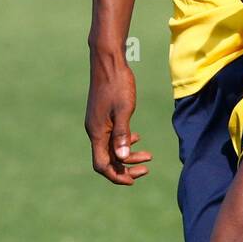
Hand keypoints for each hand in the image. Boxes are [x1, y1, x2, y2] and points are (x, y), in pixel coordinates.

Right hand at [85, 56, 151, 185]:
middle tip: (147, 168)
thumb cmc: (118, 84)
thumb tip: (123, 157)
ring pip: (111, 148)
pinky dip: (124, 141)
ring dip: (128, 154)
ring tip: (148, 156)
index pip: (102, 165)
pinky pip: (111, 136)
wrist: (108, 62)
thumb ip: (122, 134)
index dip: (117, 176)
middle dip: (126, 168)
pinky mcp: (102, 116)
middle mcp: (94, 130)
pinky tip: (137, 137)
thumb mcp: (124, 110)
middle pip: (107, 159)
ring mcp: (97, 123)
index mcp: (97, 132)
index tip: (134, 179)